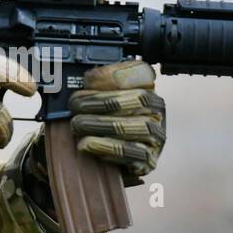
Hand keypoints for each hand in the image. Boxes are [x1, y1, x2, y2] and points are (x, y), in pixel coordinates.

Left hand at [67, 59, 165, 179]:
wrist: (110, 160)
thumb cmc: (105, 125)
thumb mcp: (101, 102)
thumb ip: (98, 87)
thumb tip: (89, 77)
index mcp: (147, 89)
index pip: (142, 72)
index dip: (117, 74)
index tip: (89, 79)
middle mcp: (156, 111)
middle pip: (139, 99)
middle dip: (104, 101)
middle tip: (76, 105)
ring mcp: (156, 136)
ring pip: (139, 126)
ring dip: (103, 124)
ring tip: (78, 125)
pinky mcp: (149, 160)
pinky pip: (134, 153)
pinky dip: (108, 148)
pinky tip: (88, 144)